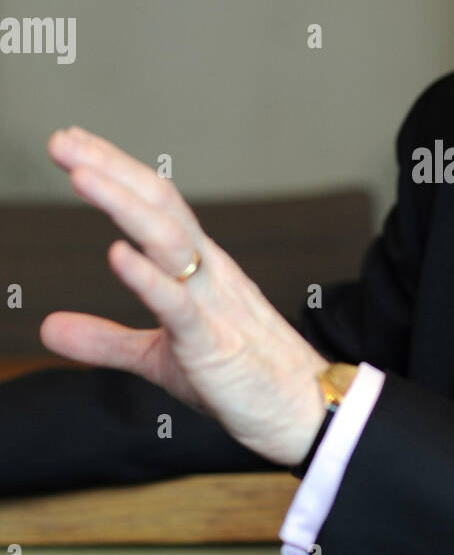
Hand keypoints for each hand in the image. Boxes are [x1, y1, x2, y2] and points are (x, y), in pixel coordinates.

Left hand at [40, 126, 328, 467]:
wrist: (303, 414)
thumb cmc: (241, 379)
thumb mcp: (159, 357)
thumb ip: (105, 339)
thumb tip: (49, 328)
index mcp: (199, 268)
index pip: (154, 204)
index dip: (114, 171)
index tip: (71, 142)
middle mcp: (209, 272)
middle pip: (159, 205)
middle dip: (111, 169)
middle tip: (61, 140)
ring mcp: (214, 303)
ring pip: (170, 239)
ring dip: (124, 205)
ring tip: (81, 176)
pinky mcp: (214, 344)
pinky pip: (179, 304)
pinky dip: (147, 278)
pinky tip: (117, 254)